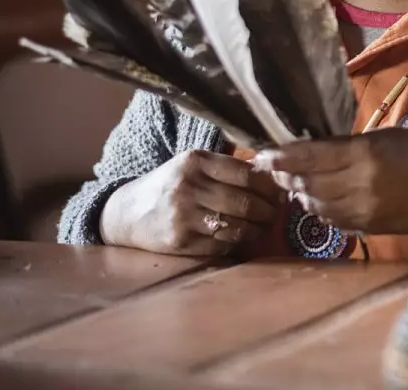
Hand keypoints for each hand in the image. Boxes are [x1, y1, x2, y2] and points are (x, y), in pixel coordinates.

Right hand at [100, 149, 278, 255]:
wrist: (127, 212)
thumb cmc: (170, 185)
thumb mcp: (192, 165)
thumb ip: (227, 167)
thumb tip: (273, 174)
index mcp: (195, 162)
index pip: (246, 174)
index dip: (269, 186)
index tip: (280, 191)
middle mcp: (188, 187)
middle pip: (245, 203)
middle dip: (268, 211)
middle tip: (276, 213)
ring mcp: (183, 216)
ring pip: (236, 227)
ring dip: (257, 229)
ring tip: (263, 226)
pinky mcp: (180, 241)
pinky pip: (221, 245)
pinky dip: (236, 243)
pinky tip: (241, 237)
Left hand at [253, 128, 407, 234]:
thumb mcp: (387, 137)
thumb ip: (349, 145)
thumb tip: (314, 151)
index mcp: (364, 155)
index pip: (310, 156)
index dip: (281, 156)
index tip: (262, 154)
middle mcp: (358, 184)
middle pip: (307, 182)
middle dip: (286, 174)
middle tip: (274, 167)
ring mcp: (362, 210)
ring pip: (315, 204)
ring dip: (301, 193)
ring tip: (295, 183)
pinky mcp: (368, 228)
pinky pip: (332, 220)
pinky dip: (319, 209)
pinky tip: (319, 200)